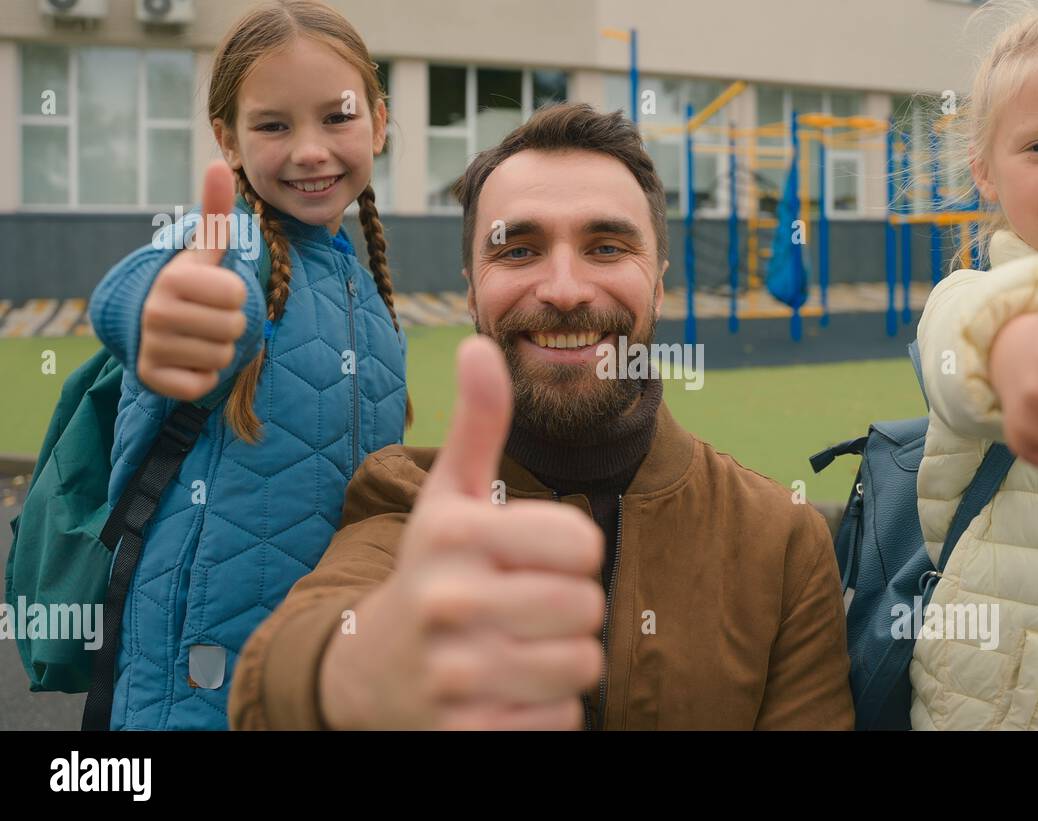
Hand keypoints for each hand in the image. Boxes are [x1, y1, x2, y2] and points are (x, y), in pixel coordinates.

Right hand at [138, 160, 248, 400]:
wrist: (148, 325)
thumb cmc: (190, 286)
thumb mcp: (204, 252)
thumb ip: (215, 214)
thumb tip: (220, 165)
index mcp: (173, 278)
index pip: (238, 294)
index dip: (235, 295)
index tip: (214, 292)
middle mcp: (155, 312)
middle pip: (236, 327)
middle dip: (230, 324)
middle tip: (207, 317)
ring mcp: (151, 347)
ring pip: (223, 357)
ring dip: (218, 350)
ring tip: (196, 337)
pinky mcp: (152, 379)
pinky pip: (203, 383)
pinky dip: (202, 376)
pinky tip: (186, 360)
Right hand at [319, 336, 605, 729]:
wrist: (369, 675)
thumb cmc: (431, 572)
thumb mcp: (448, 499)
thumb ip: (477, 425)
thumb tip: (481, 346)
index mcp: (452, 536)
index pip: (583, 544)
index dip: (572, 553)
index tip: (534, 559)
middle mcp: (447, 604)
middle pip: (587, 607)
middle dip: (569, 610)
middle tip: (524, 610)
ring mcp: (454, 676)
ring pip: (581, 667)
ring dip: (561, 662)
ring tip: (515, 649)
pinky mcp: (467, 735)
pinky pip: (562, 722)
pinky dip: (544, 712)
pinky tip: (502, 694)